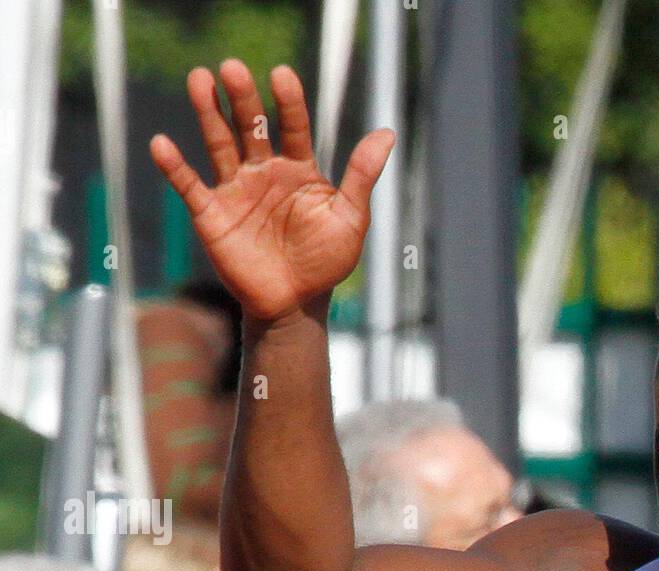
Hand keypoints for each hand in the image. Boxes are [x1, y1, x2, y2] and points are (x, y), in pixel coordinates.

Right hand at [149, 60, 394, 322]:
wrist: (296, 304)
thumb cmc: (325, 261)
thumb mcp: (350, 218)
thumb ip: (361, 176)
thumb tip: (386, 132)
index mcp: (298, 168)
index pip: (292, 125)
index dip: (287, 102)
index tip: (281, 76)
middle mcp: (264, 171)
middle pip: (252, 126)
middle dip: (243, 99)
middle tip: (233, 69)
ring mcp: (236, 189)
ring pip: (219, 143)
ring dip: (208, 113)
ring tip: (200, 80)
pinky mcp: (212, 214)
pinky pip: (190, 186)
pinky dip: (175, 167)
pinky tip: (162, 144)